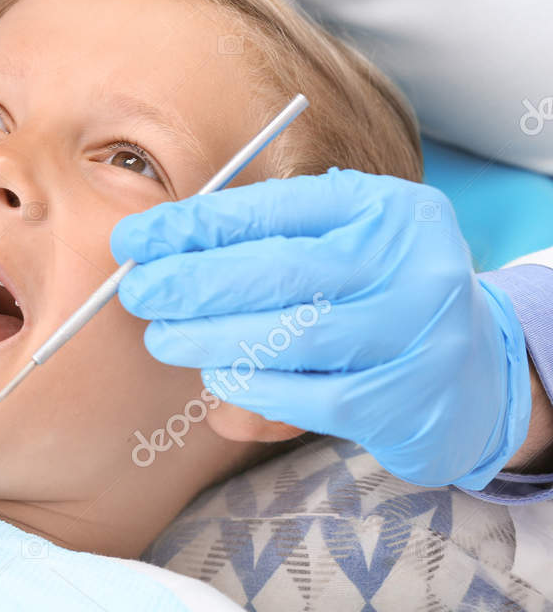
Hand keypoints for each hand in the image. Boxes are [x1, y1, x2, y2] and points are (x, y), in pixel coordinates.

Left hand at [111, 169, 530, 488]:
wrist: (476, 375)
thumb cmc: (376, 295)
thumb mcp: (341, 243)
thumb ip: (267, 238)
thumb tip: (158, 248)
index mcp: (387, 211)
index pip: (275, 208)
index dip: (194, 225)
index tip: (134, 239)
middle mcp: (411, 266)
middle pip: (279, 271)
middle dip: (191, 282)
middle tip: (137, 292)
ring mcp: (416, 337)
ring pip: (290, 339)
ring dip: (210, 340)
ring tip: (165, 339)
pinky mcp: (406, 402)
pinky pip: (309, 399)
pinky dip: (252, 389)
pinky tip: (218, 380)